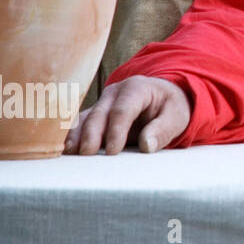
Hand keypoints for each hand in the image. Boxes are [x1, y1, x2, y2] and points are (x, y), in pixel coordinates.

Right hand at [64, 76, 190, 155]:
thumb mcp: (177, 116)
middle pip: (99, 114)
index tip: (114, 151)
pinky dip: (72, 137)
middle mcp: (115, 93)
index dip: (116, 130)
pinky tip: (67, 150)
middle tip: (88, 154)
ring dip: (76, 136)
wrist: (163, 97)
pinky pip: (80, 125)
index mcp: (137, 88)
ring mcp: (102, 103)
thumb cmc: (170, 107)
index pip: (123, 110)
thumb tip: (146, 145)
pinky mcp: (94, 115)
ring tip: (71, 153)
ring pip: (84, 118)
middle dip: (92, 134)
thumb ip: (163, 129)